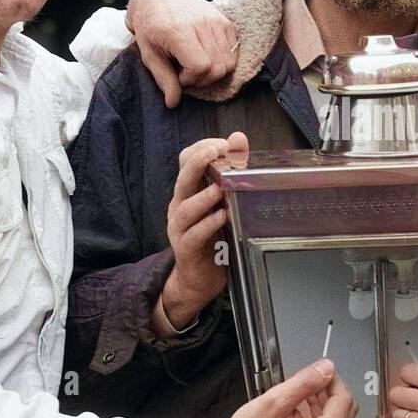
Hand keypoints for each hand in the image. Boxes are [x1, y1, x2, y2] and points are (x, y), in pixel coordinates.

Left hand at [126, 0, 237, 107]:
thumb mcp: (149, 54)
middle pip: (218, 66)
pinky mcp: (224, 20)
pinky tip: (206, 55)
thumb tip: (173, 103)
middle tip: (187, 72)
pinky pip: (234, 51)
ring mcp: (215, 20)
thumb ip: (163, 78)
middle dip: (203, 78)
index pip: (201, 66)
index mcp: (178, 31)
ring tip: (196, 64)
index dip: (192, 78)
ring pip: (228, 61)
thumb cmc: (150, 27)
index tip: (179, 75)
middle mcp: (200, 23)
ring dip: (214, 71)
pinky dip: (223, 60)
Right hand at [161, 132, 248, 327]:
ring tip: (221, 187)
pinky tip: (221, 217)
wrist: (198, 278)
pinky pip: (194, 235)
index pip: (186, 161)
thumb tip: (239, 138)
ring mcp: (179, 229)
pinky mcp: (186, 250)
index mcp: (188, 192)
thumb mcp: (222, 203)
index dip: (202, 148)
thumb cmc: (213, 236)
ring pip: (185, 208)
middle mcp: (179, 206)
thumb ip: (230, 171)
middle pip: (182, 179)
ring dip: (203, 197)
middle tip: (215, 152)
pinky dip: (207, 225)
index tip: (224, 143)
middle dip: (197, 163)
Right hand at [193, 359, 358, 417]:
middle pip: (345, 411)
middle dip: (330, 391)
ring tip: (300, 393)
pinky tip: (298, 408)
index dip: (334, 380)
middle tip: (311, 380)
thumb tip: (327, 368)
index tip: (322, 370)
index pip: (344, 401)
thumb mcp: (275, 401)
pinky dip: (317, 415)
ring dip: (323, 402)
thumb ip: (306, 382)